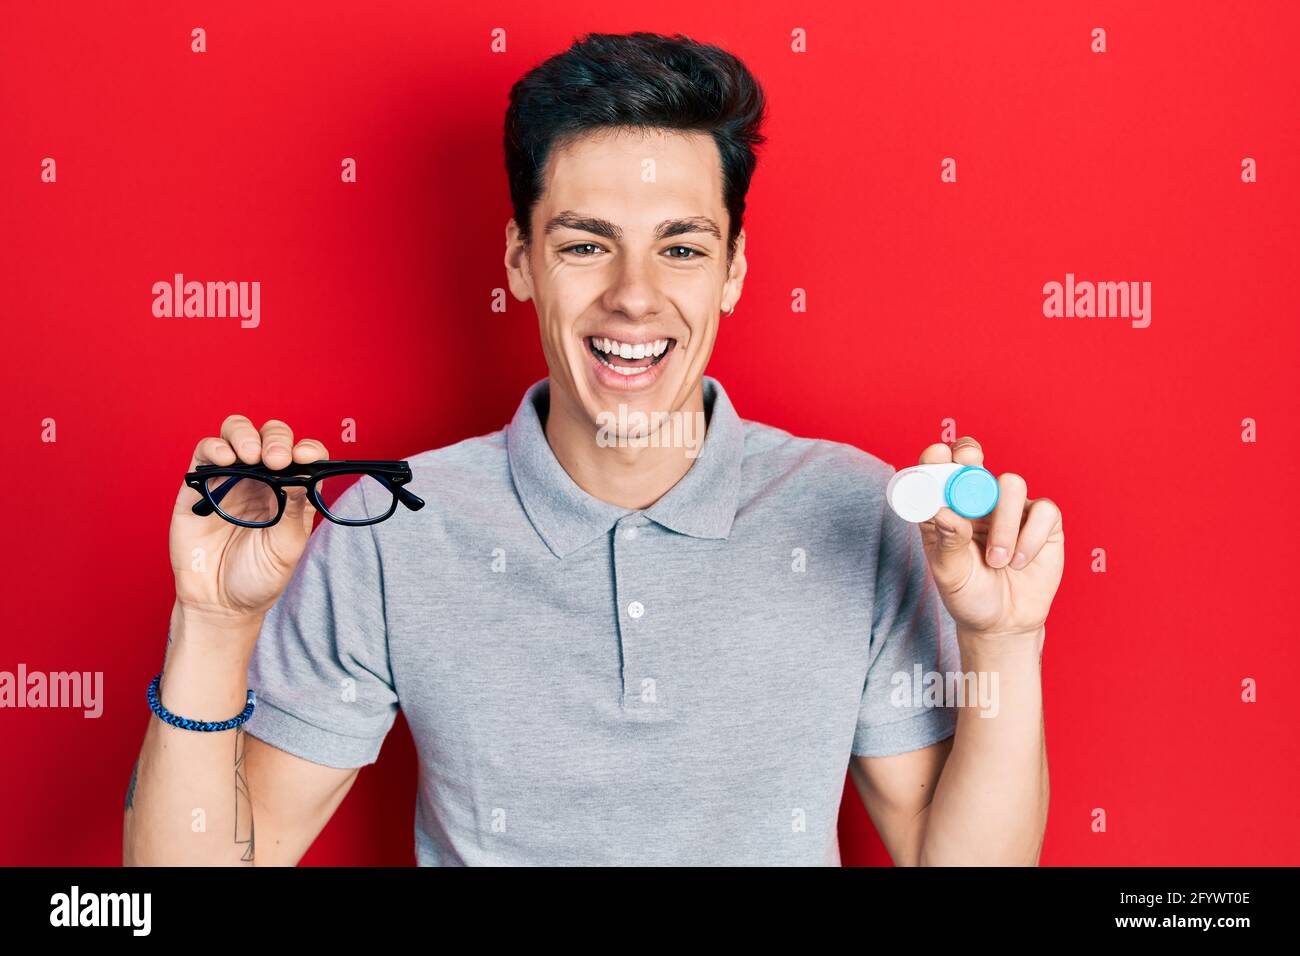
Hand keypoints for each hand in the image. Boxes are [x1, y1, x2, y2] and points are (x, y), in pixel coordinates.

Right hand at [170, 415, 328, 622]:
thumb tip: (303, 472)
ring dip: (246, 436)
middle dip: (276, 440)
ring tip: (251, 457)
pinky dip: (215, 448)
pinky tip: (226, 461)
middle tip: (276, 460)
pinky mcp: (199, 485)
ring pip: (237, 433)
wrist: (219, 603)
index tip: (306, 457)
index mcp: (292, 490)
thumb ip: (294, 509)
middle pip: (271, 436)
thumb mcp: (286, 546)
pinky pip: (205, 452)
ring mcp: (230, 478)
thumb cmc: (259, 577)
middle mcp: (263, 478)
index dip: (308, 449)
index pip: (305, 454)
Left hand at [915, 437, 1063, 641]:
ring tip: (997, 561)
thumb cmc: (968, 594)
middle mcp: (978, 501)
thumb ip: (947, 542)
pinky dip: (1031, 538)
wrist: (1002, 623)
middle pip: (974, 461)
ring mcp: (1012, 509)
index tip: (938, 454)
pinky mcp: (1043, 522)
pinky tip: (1019, 562)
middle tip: (970, 461)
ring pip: (1011, 484)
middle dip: (970, 455)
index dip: (939, 457)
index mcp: (947, 507)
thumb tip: (944, 511)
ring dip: (1004, 523)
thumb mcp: (950, 573)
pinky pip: (1044, 511)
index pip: (940, 471)